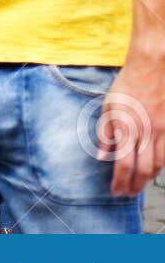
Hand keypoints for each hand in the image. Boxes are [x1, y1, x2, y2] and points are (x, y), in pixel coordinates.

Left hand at [100, 56, 164, 195]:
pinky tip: (152, 168)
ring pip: (158, 164)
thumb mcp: (108, 107)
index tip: (115, 191)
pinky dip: (159, 165)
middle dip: (135, 185)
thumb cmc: (126, 86)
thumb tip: (102, 156)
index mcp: (126, 128)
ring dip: (148, 178)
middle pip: (143, 170)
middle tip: (127, 193)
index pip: (124, 164)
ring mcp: (161, 131)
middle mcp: (146, 133)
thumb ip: (106, 133)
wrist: (151, 69)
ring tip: (139, 184)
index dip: (120, 181)